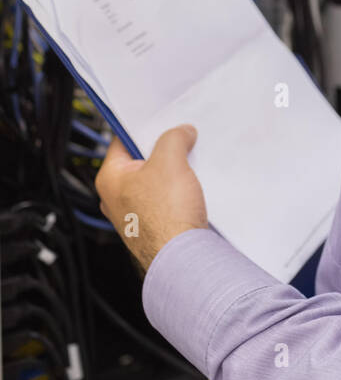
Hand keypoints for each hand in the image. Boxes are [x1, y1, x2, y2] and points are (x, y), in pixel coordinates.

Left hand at [95, 125, 207, 271]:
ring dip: (173, 173)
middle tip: (181, 145)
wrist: (183, 257)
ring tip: (189, 168)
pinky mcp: (152, 227)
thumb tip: (181, 132)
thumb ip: (174, 138)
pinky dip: (177, 193)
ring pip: (154, 181)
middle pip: (141, 161)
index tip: (163, 122)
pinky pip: (164, 201)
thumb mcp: (170, 161)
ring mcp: (133, 215)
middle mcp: (115, 198)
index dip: (144, 128)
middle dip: (163, 152)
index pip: (122, 140)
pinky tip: (192, 190)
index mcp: (109, 179)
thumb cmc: (166, 217)